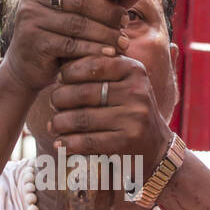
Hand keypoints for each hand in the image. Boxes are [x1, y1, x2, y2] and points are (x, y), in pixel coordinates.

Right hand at [1, 0, 129, 94]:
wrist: (30, 64)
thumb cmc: (61, 32)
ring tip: (123, 41)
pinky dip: (93, 49)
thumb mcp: (82, 12)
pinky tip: (109, 53)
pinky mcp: (33, 41)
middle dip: (106, 10)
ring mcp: (31, 18)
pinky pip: (69, 44)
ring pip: (76, 23)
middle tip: (125, 20)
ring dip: (104, 33)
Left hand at [49, 53, 172, 175]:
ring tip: (52, 125)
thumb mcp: (123, 83)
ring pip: (82, 118)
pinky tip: (60, 144)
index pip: (94, 64)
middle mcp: (137, 92)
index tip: (59, 79)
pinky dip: (69, 143)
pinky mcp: (127, 142)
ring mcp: (134, 118)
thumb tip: (60, 66)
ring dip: (60, 123)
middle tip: (53, 103)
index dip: (69, 71)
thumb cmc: (129, 109)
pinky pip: (88, 141)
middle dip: (60, 98)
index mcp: (134, 70)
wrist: (157, 145)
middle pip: (84, 92)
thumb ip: (99, 70)